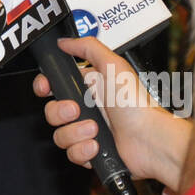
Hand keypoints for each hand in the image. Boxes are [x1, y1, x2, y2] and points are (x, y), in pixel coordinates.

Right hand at [31, 36, 189, 190]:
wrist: (150, 139)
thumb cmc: (136, 103)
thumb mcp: (113, 65)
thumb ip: (87, 47)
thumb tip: (64, 41)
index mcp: (88, 87)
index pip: (54, 84)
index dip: (44, 86)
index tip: (45, 88)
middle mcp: (86, 109)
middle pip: (52, 111)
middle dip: (60, 112)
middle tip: (76, 110)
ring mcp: (87, 131)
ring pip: (60, 135)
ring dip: (75, 133)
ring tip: (95, 130)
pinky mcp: (91, 152)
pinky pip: (71, 153)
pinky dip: (83, 150)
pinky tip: (97, 145)